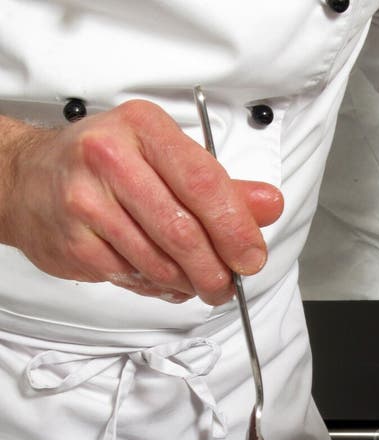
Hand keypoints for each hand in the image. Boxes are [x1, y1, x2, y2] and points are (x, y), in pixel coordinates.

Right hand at [1, 100, 283, 304]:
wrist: (26, 180)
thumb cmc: (102, 164)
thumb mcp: (163, 158)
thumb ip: (221, 186)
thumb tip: (268, 205)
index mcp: (144, 129)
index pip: (204, 182)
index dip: (235, 228)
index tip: (252, 256)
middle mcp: (111, 159)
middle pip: (182, 231)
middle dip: (215, 270)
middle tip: (227, 285)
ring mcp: (88, 202)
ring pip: (159, 262)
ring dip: (187, 283)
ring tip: (195, 282)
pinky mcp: (76, 243)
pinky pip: (134, 278)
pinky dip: (158, 287)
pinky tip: (161, 278)